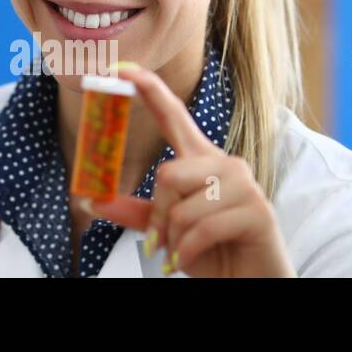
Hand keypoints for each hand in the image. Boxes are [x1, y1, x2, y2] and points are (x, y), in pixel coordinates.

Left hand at [81, 62, 295, 277]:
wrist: (254, 282)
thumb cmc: (214, 252)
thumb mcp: (168, 231)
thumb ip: (136, 212)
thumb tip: (92, 199)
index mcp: (202, 161)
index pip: (174, 116)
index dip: (150, 90)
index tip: (123, 69)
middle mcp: (226, 165)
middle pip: (167, 173)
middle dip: (157, 215)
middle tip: (162, 243)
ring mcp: (246, 185)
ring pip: (182, 205)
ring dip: (173, 239)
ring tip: (184, 252)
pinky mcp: (258, 211)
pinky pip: (202, 229)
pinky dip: (187, 252)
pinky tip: (191, 260)